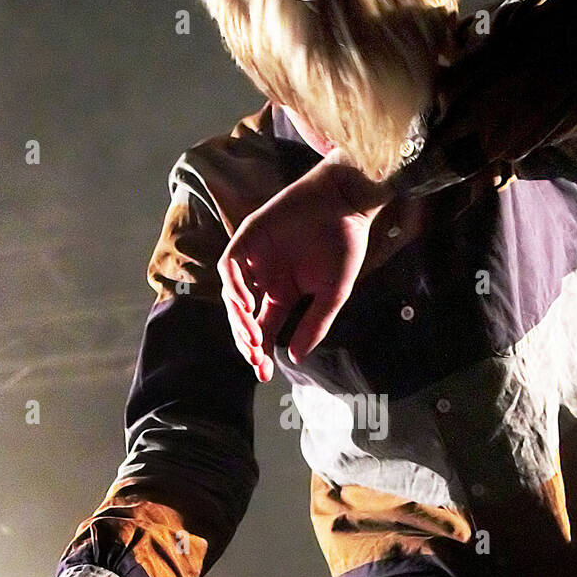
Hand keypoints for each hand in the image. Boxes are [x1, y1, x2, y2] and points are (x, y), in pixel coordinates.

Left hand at [217, 154, 390, 381]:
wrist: (346, 203)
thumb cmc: (344, 245)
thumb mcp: (333, 294)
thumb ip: (314, 325)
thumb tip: (294, 357)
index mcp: (282, 294)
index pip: (263, 329)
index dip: (260, 352)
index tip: (264, 373)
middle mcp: (264, 279)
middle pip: (244, 317)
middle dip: (247, 341)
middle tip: (256, 360)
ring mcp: (254, 258)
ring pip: (233, 295)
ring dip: (239, 319)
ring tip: (252, 338)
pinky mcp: (248, 236)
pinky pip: (230, 266)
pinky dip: (234, 286)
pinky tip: (247, 305)